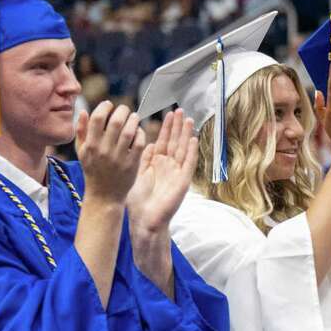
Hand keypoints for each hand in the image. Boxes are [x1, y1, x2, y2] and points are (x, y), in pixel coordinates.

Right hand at [75, 101, 146, 202]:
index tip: (109, 105)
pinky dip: (140, 134)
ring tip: (134, 117)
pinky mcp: (132, 164)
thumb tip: (82, 111)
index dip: (104, 107)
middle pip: (116, 122)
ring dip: (133, 120)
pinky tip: (138, 131)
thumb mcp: (82, 153)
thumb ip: (81, 132)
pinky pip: (139, 143)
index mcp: (91, 145)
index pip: (98, 118)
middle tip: (125, 109)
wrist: (103, 196)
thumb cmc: (93, 171)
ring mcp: (119, 158)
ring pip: (129, 131)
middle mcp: (104, 150)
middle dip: (122, 110)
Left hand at [125, 110, 198, 233]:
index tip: (169, 114)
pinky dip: (192, 152)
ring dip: (186, 135)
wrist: (145, 219)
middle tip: (180, 111)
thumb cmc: (138, 200)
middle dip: (177, 127)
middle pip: (175, 142)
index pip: (163, 141)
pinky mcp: (183, 181)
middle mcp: (169, 166)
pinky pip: (189, 164)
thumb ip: (142, 157)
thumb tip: (146, 141)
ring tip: (188, 120)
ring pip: (183, 149)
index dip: (166, 128)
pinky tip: (193, 140)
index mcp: (157, 163)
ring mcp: (177, 173)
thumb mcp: (137, 172)